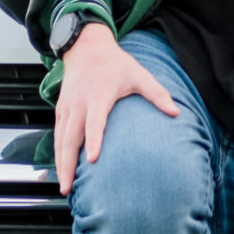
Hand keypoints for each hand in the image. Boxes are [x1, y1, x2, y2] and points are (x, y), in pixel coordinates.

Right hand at [54, 21, 177, 192]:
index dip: (94, 140)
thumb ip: (157, 94)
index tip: (93, 159)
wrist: (87, 47)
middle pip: (71, 137)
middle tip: (69, 187)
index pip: (95, 121)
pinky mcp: (61, 109)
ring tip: (64, 186)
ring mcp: (67, 107)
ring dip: (61, 163)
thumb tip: (176, 113)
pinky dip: (58, 153)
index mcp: (99, 95)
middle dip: (68, 163)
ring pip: (60, 139)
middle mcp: (79, 103)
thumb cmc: (116, 64)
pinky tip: (62, 169)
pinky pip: (57, 134)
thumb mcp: (139, 74)